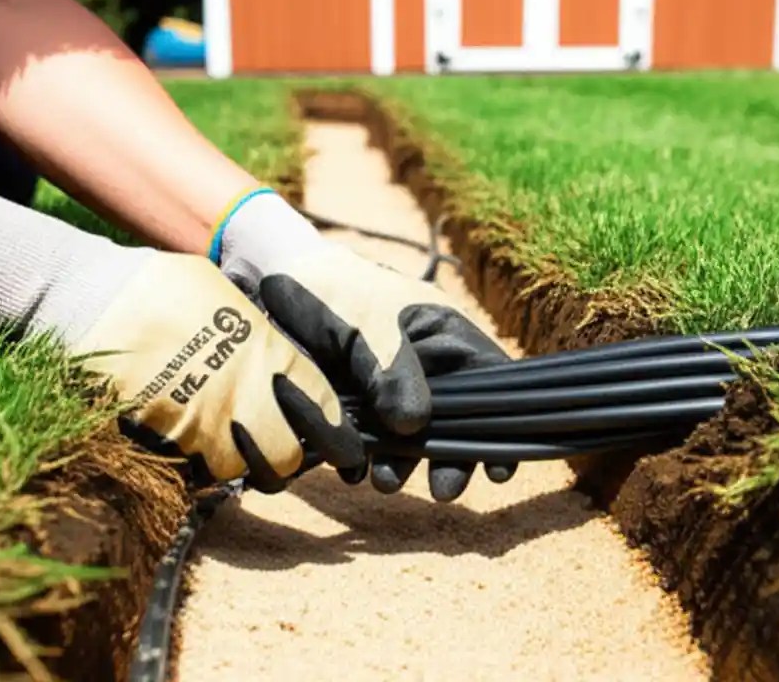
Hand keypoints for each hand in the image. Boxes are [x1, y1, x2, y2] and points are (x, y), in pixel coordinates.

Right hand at [0, 183, 362, 490]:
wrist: (92, 297)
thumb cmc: (161, 286)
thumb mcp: (227, 298)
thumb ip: (262, 335)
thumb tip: (286, 364)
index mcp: (267, 348)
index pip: (322, 405)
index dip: (335, 434)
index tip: (344, 450)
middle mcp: (243, 387)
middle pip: (288, 455)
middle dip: (289, 463)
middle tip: (284, 459)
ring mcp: (204, 415)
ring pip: (241, 470)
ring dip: (241, 467)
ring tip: (234, 451)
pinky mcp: (165, 436)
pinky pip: (195, 469)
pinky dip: (200, 467)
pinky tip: (197, 447)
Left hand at [254, 244, 517, 501]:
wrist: (274, 287)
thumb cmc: (335, 291)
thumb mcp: (368, 325)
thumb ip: (394, 371)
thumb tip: (413, 426)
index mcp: (445, 335)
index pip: (493, 380)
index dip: (504, 424)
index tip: (496, 469)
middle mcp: (427, 368)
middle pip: (456, 420)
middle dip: (450, 459)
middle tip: (442, 492)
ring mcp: (393, 391)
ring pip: (411, 439)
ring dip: (401, 465)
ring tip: (382, 482)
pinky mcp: (358, 408)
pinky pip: (370, 443)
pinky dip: (363, 461)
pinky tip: (352, 472)